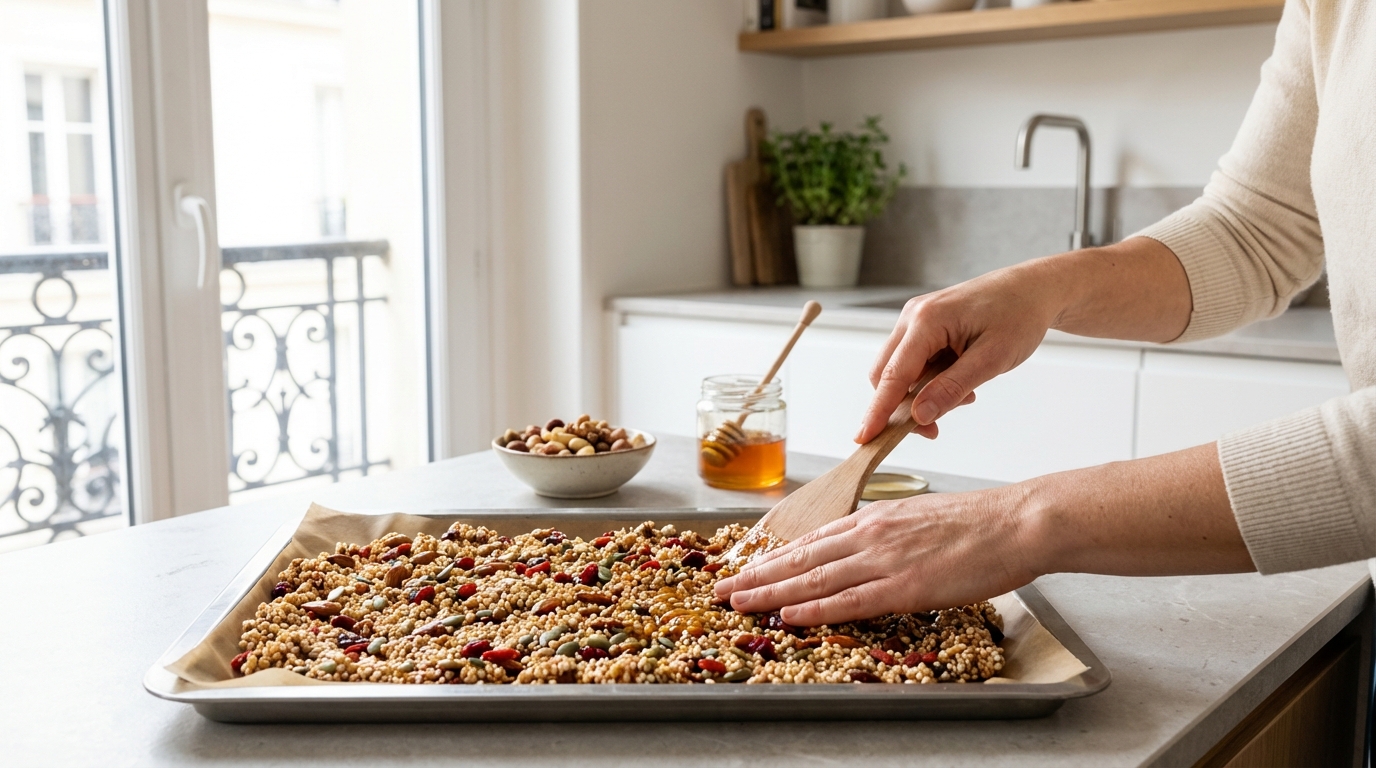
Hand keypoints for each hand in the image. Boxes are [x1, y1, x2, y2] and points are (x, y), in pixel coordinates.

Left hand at [714, 487, 1040, 625]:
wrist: (1016, 522)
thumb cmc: (978, 523)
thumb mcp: (920, 517)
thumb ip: (888, 533)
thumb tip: (868, 548)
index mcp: (875, 518)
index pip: (813, 539)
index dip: (776, 555)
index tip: (748, 566)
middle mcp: (870, 534)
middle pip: (801, 557)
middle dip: (757, 573)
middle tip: (722, 588)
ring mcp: (883, 559)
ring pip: (814, 577)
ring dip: (770, 590)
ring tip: (737, 601)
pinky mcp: (903, 585)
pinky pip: (848, 600)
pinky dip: (813, 607)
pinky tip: (786, 613)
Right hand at [856, 265, 1064, 443]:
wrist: (1033, 289)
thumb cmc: (1019, 315)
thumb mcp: (992, 358)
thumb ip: (952, 388)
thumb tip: (919, 415)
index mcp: (927, 320)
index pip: (894, 375)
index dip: (878, 411)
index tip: (864, 439)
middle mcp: (913, 316)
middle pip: (886, 374)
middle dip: (902, 407)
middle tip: (934, 429)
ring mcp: (916, 319)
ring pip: (899, 370)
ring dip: (920, 393)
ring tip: (964, 396)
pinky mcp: (924, 325)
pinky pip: (914, 361)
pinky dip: (929, 380)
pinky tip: (960, 381)